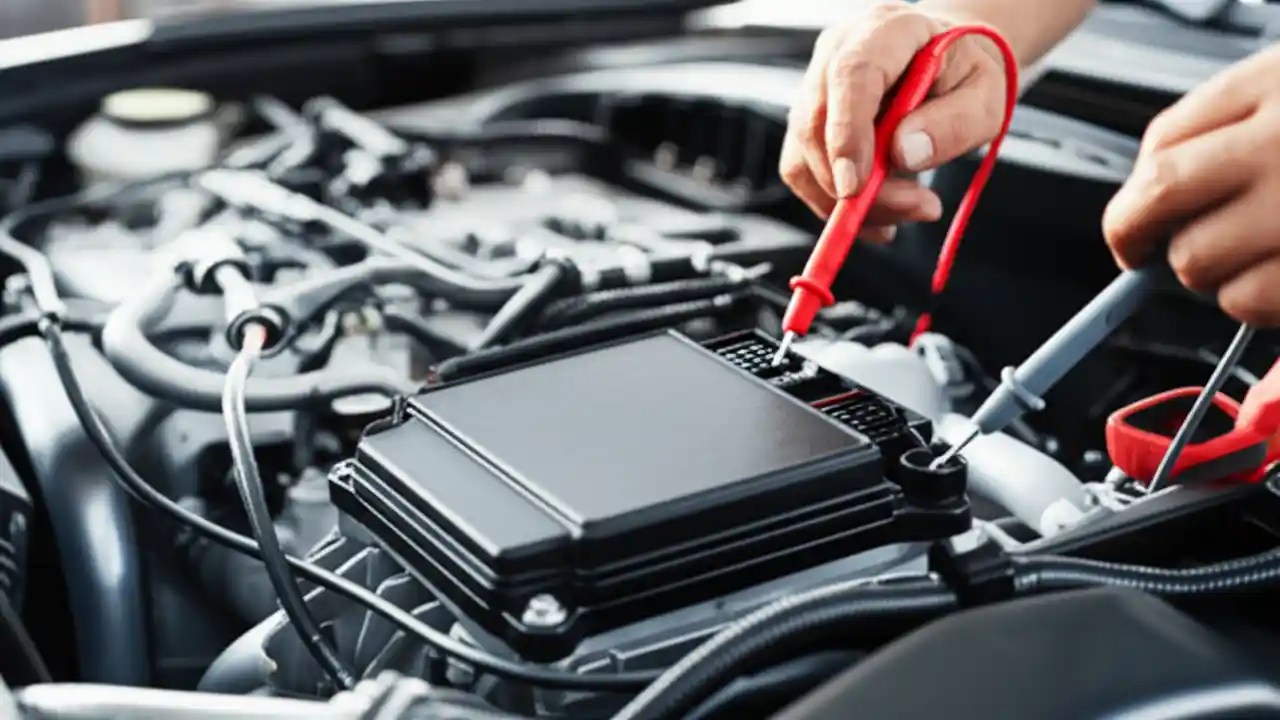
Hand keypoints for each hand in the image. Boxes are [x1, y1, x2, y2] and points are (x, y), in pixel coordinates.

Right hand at [779, 1, 1008, 241]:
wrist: (947, 65)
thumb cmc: (963, 76)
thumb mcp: (986, 98)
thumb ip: (955, 123)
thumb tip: (904, 153)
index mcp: (887, 31)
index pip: (851, 75)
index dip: (848, 132)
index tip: (857, 186)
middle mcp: (838, 52)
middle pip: (816, 122)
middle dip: (852, 184)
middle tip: (912, 209)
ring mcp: (817, 85)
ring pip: (803, 154)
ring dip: (843, 201)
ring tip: (901, 214)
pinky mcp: (809, 121)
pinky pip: (803, 170)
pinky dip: (832, 204)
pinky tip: (875, 214)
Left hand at [1104, 45, 1279, 326]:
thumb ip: (1225, 127)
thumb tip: (1148, 190)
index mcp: (1272, 87)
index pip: (1162, 140)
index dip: (1133, 192)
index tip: (1130, 220)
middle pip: (1159, 195)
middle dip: (1136, 233)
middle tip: (1144, 251)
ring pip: (1194, 259)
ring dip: (1201, 271)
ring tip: (1244, 255)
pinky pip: (1248, 300)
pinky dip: (1247, 301)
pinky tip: (1275, 276)